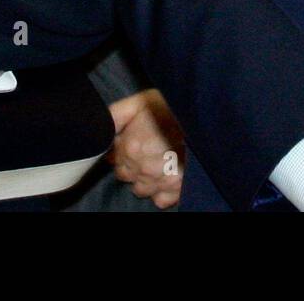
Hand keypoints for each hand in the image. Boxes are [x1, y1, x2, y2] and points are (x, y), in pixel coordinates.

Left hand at [109, 88, 184, 207]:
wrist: (202, 116)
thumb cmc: (170, 106)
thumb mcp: (139, 102)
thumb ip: (115, 116)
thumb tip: (101, 129)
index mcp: (131, 147)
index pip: (115, 161)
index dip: (124, 151)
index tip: (134, 143)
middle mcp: (143, 168)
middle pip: (127, 176)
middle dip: (134, 164)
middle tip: (149, 149)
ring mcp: (161, 181)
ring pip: (141, 189)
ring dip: (147, 178)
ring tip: (159, 160)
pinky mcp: (177, 189)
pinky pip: (160, 200)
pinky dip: (162, 190)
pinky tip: (168, 173)